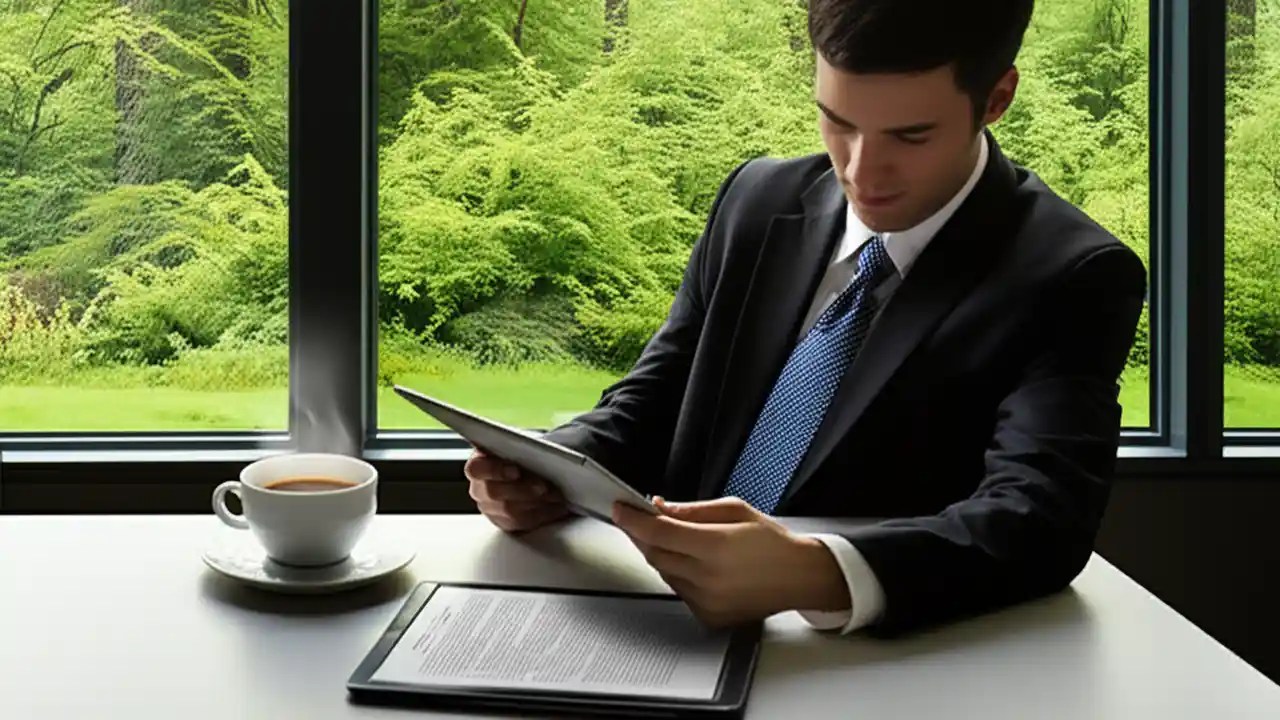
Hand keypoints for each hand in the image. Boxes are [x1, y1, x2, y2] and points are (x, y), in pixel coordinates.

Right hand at [464, 448, 569, 532]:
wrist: (534, 467)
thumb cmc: (525, 453)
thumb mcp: (522, 445)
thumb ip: (522, 447)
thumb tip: (542, 452)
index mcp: (479, 463)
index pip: (476, 469)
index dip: (494, 470)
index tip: (515, 471)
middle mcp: (480, 488)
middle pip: (494, 493)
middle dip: (522, 490)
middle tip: (543, 486)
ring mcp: (490, 508)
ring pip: (509, 511)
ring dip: (536, 503)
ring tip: (556, 495)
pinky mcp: (506, 522)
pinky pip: (522, 523)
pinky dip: (543, 514)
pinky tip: (557, 506)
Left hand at [612, 497, 850, 627]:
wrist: (800, 577)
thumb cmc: (773, 543)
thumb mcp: (735, 510)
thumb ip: (693, 510)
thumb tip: (660, 507)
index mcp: (716, 546)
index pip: (660, 532)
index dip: (635, 520)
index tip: (621, 509)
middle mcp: (709, 577)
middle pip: (655, 554)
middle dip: (642, 535)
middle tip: (638, 520)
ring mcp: (707, 601)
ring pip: (664, 573)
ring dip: (661, 554)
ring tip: (675, 539)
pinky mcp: (709, 616)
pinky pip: (678, 591)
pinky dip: (677, 575)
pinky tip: (693, 563)